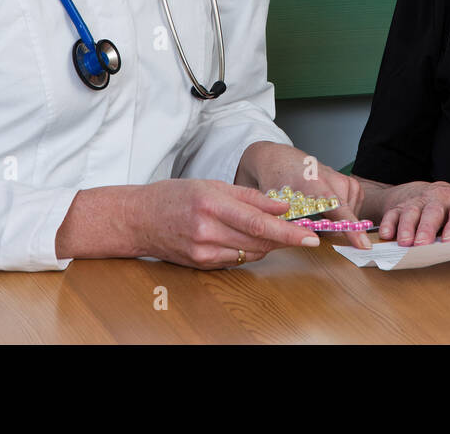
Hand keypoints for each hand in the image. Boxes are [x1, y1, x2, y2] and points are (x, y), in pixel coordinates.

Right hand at [127, 178, 320, 268]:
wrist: (139, 219)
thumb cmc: (174, 196)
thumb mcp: (212, 185)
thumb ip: (250, 197)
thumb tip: (282, 206)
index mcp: (212, 204)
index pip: (259, 223)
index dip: (288, 232)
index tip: (310, 237)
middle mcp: (207, 231)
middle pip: (259, 241)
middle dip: (284, 239)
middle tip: (302, 233)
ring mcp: (203, 251)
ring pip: (250, 253)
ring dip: (268, 244)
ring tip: (273, 231)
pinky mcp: (201, 264)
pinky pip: (236, 259)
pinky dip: (248, 249)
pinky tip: (246, 238)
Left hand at [237, 142, 369, 247]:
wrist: (282, 159)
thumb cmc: (279, 181)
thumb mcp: (279, 205)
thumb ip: (295, 223)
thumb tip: (310, 241)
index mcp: (316, 184)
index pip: (339, 210)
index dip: (350, 229)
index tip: (362, 244)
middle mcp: (334, 180)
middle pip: (344, 218)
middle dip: (332, 229)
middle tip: (313, 222)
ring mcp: (345, 180)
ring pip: (350, 215)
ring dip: (337, 221)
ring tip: (318, 211)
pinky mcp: (351, 183)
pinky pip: (352, 208)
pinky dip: (342, 213)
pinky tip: (327, 208)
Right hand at [375, 180, 449, 246]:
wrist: (424, 192)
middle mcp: (438, 199)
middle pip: (432, 212)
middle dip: (427, 229)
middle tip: (424, 245)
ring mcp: (417, 203)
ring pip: (411, 213)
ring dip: (406, 228)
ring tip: (405, 244)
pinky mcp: (399, 207)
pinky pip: (392, 214)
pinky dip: (388, 224)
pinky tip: (386, 236)